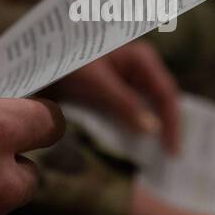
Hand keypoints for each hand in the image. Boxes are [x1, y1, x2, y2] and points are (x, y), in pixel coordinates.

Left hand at [48, 42, 181, 153]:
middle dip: (167, 128)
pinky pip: (133, 110)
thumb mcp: (98, 84)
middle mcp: (140, 68)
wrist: (42, 55)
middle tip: (173, 158)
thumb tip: (153, 129)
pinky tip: (137, 145)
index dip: (173, 123)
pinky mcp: (116, 90)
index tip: (173, 150)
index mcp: (142, 59)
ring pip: (149, 108)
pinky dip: (136, 127)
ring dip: (153, 130)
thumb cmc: (70, 62)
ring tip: (159, 157)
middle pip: (162, 101)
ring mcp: (129, 79)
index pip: (166, 94)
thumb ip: (125, 105)